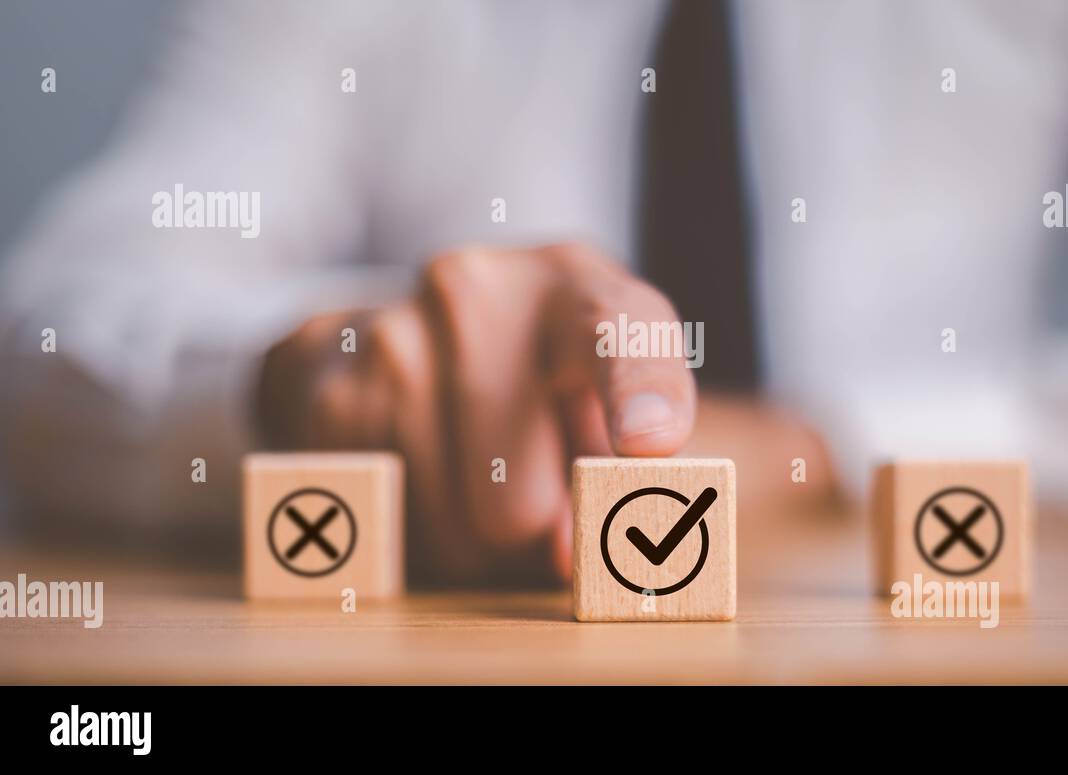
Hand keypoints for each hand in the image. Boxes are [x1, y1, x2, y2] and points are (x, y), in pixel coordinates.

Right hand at [255, 243, 696, 582]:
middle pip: (519, 504)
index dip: (638, 393)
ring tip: (474, 464)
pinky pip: (386, 526)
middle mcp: (476, 292)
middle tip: (531, 482)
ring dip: (475, 538)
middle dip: (532, 531)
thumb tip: (564, 555)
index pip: (614, 336)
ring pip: (453, 532)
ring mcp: (391, 334)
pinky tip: (421, 463)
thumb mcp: (602, 400)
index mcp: (573, 288)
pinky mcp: (326, 388)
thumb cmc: (541, 376)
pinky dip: (413, 527)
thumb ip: (612, 478)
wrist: (409, 322)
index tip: (649, 442)